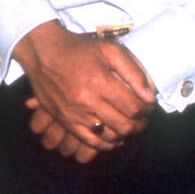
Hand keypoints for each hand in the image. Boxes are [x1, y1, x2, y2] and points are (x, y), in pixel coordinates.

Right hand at [13, 20, 156, 152]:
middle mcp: (86, 101)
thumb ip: (134, 72)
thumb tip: (150, 96)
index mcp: (100, 82)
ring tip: (132, 126)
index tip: (150, 106)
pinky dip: (106, 143)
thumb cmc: (80, 49)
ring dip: (126, 135)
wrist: (44, 54)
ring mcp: (74, 114)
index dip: (147, 110)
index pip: (133, 107)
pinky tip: (114, 137)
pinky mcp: (64, 121)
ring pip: (109, 136)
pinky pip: (89, 141)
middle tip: (145, 119)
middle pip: (124, 125)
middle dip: (140, 125)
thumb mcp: (111, 50)